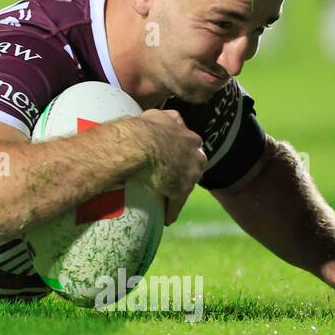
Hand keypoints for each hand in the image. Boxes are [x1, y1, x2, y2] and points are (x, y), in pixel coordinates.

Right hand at [135, 109, 205, 224]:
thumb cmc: (143, 129)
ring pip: (187, 185)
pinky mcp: (180, 190)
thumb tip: (164, 119)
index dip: (183, 152)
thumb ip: (165, 118)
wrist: (138, 146)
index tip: (174, 157)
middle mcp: (195, 155)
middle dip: (187, 171)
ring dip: (180, 192)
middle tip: (172, 177)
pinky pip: (177, 204)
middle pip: (195, 166)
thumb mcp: (156, 115)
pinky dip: (171, 211)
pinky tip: (167, 218)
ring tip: (169, 200)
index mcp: (190, 137)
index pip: (192, 146)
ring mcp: (189, 174)